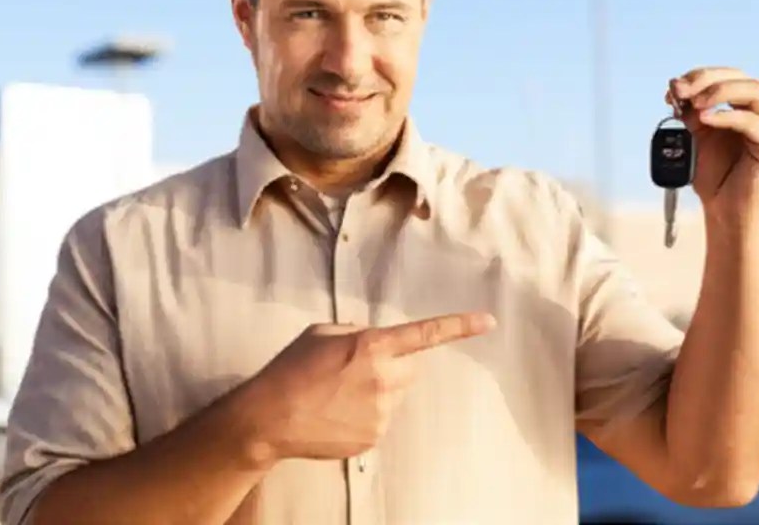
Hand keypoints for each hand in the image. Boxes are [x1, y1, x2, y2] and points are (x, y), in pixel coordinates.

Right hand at [244, 312, 496, 462]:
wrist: (269, 418)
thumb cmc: (291, 369)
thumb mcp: (322, 333)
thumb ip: (356, 332)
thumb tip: (372, 337)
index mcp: (373, 346)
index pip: (426, 333)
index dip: (460, 326)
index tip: (488, 321)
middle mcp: (385, 379)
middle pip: (411, 367)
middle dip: (394, 364)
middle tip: (357, 367)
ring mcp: (383, 412)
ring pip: (396, 395)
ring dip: (379, 390)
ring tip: (338, 393)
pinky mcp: (375, 436)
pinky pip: (382, 418)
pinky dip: (366, 414)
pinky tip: (337, 413)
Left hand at [666, 67, 758, 222]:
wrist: (725, 213)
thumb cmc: (716, 175)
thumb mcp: (698, 134)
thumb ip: (691, 110)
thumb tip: (674, 84)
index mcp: (756, 108)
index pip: (734, 76)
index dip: (703, 75)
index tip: (675, 86)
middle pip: (745, 79)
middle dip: (709, 79)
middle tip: (681, 90)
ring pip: (757, 91)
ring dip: (721, 92)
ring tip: (695, 103)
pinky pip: (754, 123)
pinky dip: (728, 116)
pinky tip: (706, 119)